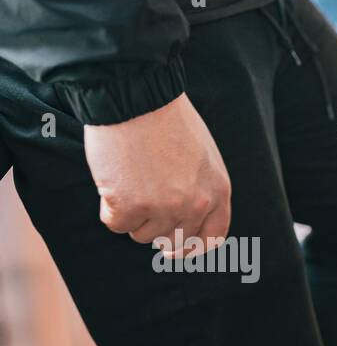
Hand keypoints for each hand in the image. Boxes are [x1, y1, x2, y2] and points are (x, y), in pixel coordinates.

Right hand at [83, 93, 230, 257]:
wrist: (136, 96)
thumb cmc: (165, 116)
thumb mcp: (202, 154)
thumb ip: (200, 186)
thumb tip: (186, 214)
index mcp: (218, 191)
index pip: (212, 237)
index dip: (192, 247)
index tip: (175, 249)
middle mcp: (196, 205)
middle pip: (174, 241)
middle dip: (155, 226)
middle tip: (140, 206)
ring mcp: (164, 208)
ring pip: (142, 234)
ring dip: (130, 213)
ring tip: (128, 179)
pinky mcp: (130, 207)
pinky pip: (115, 224)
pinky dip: (108, 207)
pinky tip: (112, 180)